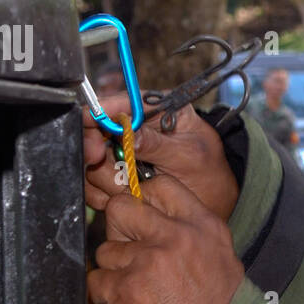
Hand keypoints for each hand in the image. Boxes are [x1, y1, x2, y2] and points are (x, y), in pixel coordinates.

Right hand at [83, 94, 239, 220]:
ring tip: (126, 186)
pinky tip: (120, 198)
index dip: (98, 112)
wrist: (214, 202)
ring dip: (103, 175)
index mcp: (155, 109)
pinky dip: (102, 194)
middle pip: (95, 130)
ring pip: (92, 160)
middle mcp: (134, 129)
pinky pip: (94, 184)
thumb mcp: (188, 155)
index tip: (88, 125)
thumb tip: (129, 134)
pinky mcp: (116, 177)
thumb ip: (157, 144)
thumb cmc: (209, 172)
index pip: (118, 102)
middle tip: (97, 158)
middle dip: (94, 146)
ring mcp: (122, 153)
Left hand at [87, 174, 244, 303]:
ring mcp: (148, 262)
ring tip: (140, 294)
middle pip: (121, 209)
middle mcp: (176, 236)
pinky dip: (107, 298)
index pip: (159, 187)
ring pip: (105, 251)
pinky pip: (96, 282)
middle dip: (119, 232)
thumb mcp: (220, 258)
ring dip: (115, 272)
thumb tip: (149, 221)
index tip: (141, 220)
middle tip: (131, 257)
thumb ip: (188, 234)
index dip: (142, 201)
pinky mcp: (127, 291)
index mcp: (203, 225)